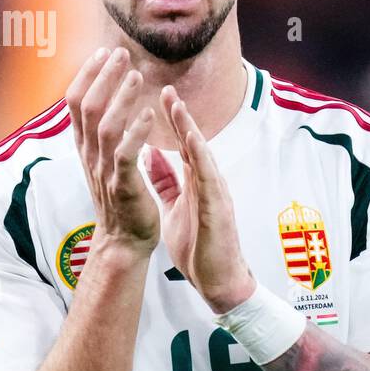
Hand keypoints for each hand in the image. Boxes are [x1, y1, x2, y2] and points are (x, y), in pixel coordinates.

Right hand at [65, 47, 158, 253]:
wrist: (123, 241)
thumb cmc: (119, 198)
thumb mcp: (103, 161)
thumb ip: (101, 134)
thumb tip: (104, 103)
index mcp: (85, 148)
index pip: (76, 102)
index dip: (88, 75)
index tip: (103, 52)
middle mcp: (89, 155)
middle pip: (87, 107)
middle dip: (104, 77)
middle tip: (121, 53)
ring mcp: (104, 170)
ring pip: (105, 126)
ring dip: (121, 98)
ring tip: (137, 76)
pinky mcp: (122, 186)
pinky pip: (125, 154)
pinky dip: (136, 132)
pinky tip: (148, 114)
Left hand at [147, 86, 255, 312]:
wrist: (217, 281)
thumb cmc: (199, 247)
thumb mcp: (174, 208)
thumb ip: (166, 182)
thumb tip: (151, 156)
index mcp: (196, 183)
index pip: (183, 145)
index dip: (171, 121)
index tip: (159, 97)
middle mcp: (209, 183)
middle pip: (193, 143)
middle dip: (180, 116)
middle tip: (166, 89)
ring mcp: (216, 194)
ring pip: (202, 156)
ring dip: (190, 130)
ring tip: (177, 107)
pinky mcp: (218, 208)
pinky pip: (209, 179)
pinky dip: (201, 158)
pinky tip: (192, 141)